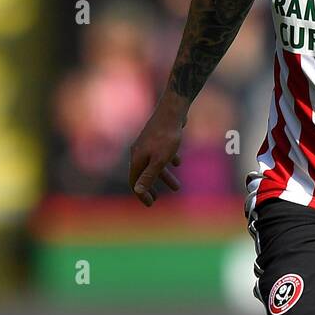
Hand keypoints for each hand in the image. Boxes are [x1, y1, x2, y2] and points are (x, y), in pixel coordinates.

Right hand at [128, 92, 184, 206]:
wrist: (172, 110)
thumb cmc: (167, 137)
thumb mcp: (159, 160)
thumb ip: (149, 176)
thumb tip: (137, 191)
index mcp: (137, 158)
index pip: (135, 181)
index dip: (142, 194)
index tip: (151, 204)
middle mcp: (139, 151)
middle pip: (143, 174)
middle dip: (151, 187)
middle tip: (157, 199)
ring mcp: (147, 144)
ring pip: (154, 164)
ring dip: (165, 176)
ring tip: (177, 187)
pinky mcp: (157, 137)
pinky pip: (160, 153)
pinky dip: (168, 161)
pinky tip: (179, 163)